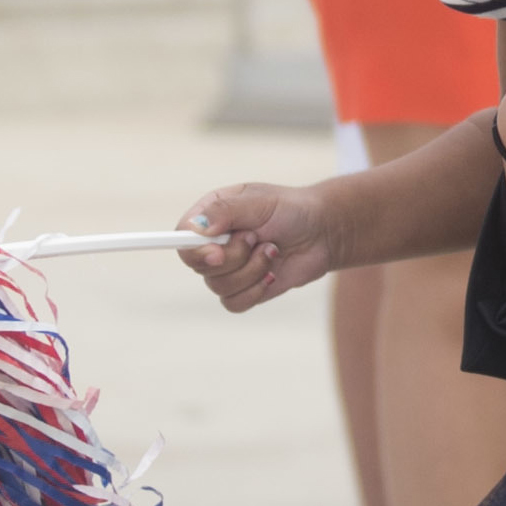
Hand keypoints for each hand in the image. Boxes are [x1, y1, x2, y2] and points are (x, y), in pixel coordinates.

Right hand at [179, 181, 342, 310]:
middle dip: (234, 257)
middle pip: (199, 266)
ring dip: (251, 271)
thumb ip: (226, 211)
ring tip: (272, 250)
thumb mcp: (260, 202)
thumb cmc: (292, 210)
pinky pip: (234, 303)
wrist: (324, 232)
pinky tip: (273, 274)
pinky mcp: (245, 288)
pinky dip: (255, 291)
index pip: (182, 237)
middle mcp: (214, 243)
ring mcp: (229, 268)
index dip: (194, 250)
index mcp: (211, 216)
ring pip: (218, 287)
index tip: (216, 254)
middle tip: (257, 239)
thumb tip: (197, 228)